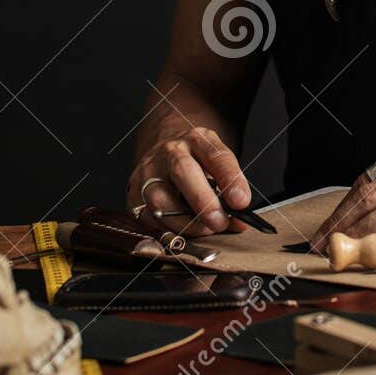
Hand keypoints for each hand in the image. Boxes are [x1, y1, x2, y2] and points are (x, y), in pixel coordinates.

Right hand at [128, 125, 251, 236]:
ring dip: (186, 222)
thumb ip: (229, 186)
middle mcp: (169, 152)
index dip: (230, 179)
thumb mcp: (216, 162)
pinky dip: (168, 231)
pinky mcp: (134, 194)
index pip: (216, 155)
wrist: (163, 151)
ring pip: (161, 200)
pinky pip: (148, 218)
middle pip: (183, 171)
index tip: (241, 202)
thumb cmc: (195, 161)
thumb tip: (240, 220)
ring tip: (205, 231)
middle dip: (203, 201)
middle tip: (219, 222)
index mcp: (196, 139)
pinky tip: (184, 235)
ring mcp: (148, 172)